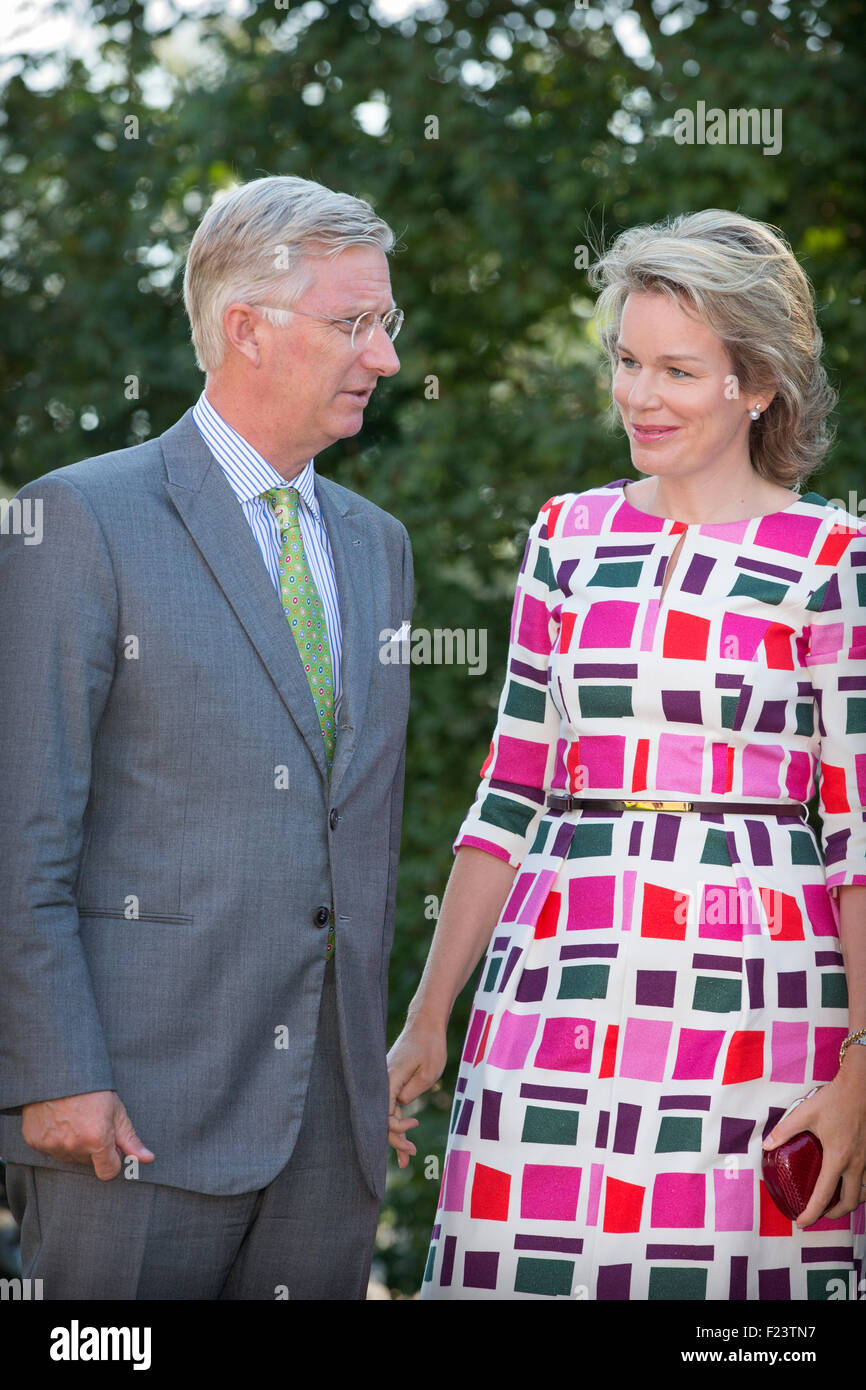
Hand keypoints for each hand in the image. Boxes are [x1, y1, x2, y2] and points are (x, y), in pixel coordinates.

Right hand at [21, 1090, 154, 1180]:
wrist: (57, 1070)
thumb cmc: (92, 1088)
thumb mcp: (116, 1110)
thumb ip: (130, 1140)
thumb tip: (148, 1159)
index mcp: (97, 1139)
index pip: (108, 1172)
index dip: (113, 1159)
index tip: (112, 1146)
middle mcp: (73, 1146)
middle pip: (89, 1163)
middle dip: (95, 1148)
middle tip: (93, 1122)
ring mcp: (52, 1145)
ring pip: (70, 1156)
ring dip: (75, 1145)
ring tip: (76, 1118)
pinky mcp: (35, 1141)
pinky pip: (51, 1149)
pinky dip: (56, 1139)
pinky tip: (60, 1119)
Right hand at [386, 1018, 448, 1169]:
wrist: (426, 1023)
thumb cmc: (430, 1045)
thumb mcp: (428, 1070)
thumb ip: (413, 1091)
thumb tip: (401, 1106)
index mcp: (388, 1079)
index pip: (384, 1114)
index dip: (396, 1128)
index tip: (414, 1127)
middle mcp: (382, 1082)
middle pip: (382, 1119)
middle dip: (394, 1139)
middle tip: (411, 1155)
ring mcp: (386, 1082)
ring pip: (386, 1115)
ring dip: (396, 1135)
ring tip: (407, 1159)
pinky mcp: (393, 1082)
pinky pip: (391, 1107)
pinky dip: (397, 1122)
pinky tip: (404, 1140)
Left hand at [762, 1050, 865, 1227]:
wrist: (861, 1087)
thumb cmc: (835, 1099)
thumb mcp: (805, 1113)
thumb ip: (785, 1130)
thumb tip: (767, 1144)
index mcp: (838, 1158)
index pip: (824, 1196)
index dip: (811, 1213)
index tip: (801, 1222)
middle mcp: (856, 1164)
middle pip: (849, 1203)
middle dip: (833, 1214)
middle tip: (817, 1214)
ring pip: (862, 1194)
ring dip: (848, 1203)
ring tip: (833, 1202)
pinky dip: (858, 1189)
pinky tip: (847, 1183)